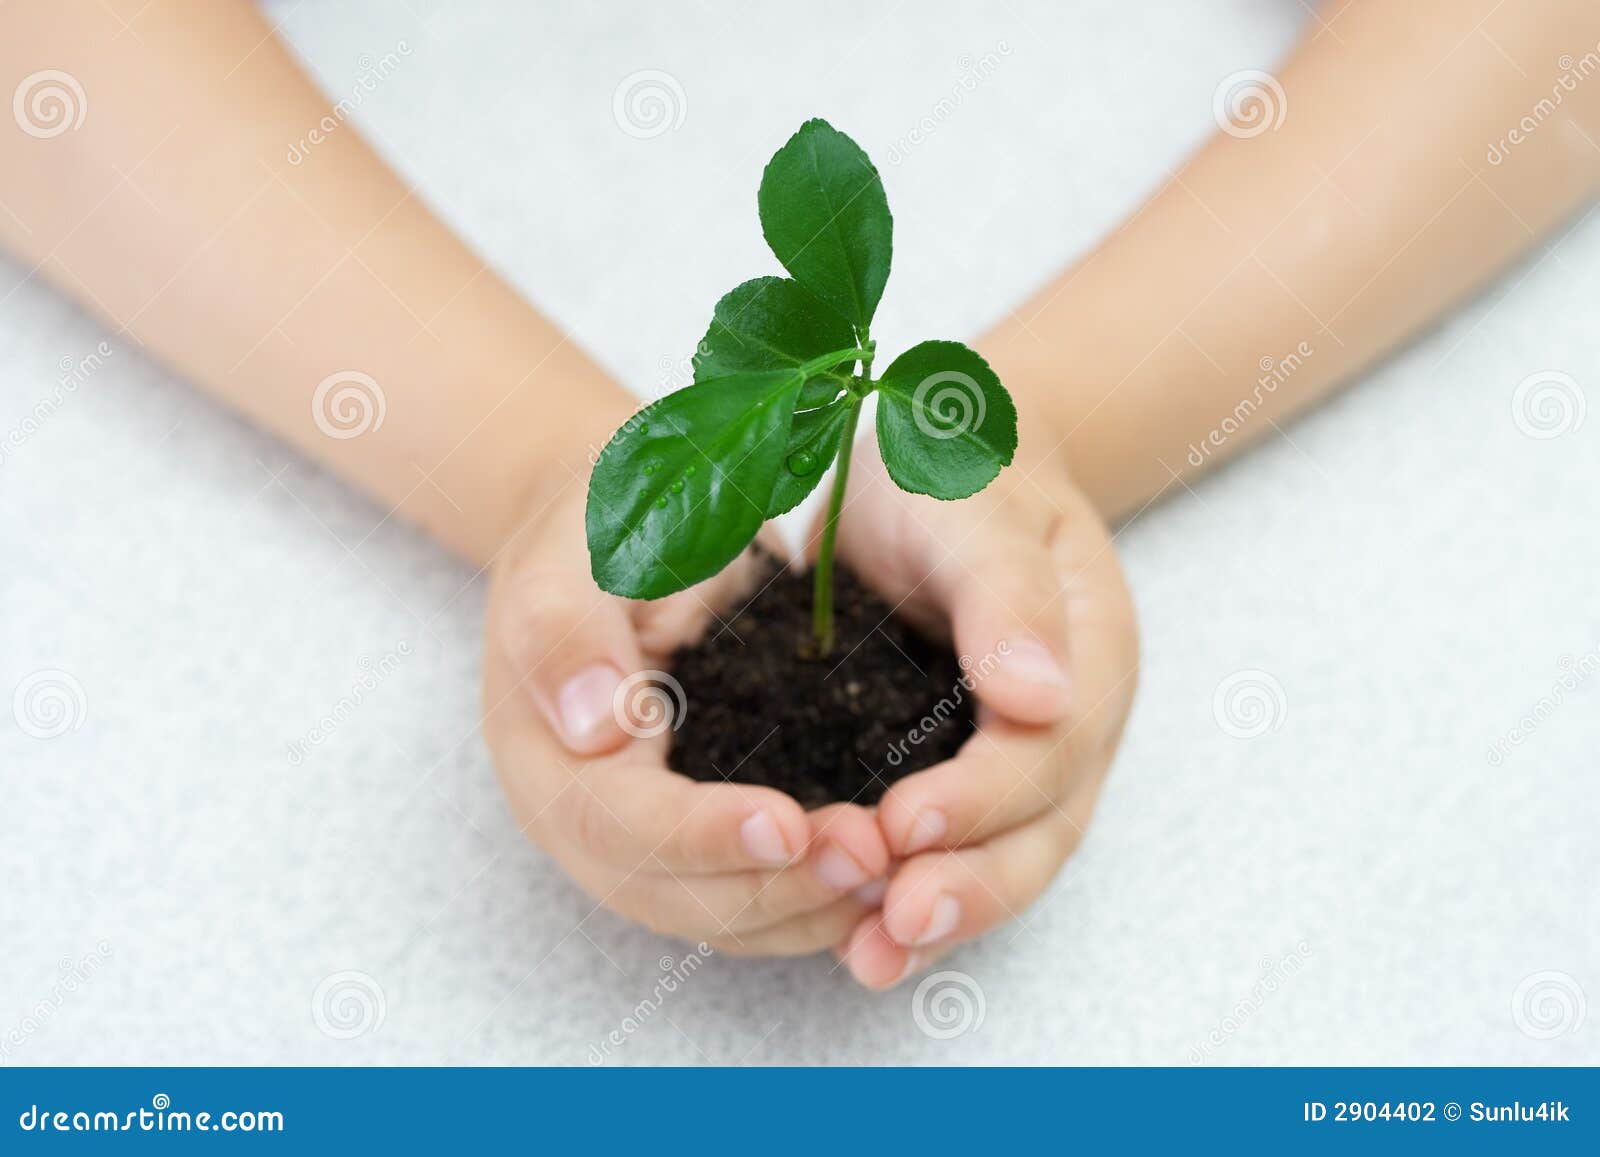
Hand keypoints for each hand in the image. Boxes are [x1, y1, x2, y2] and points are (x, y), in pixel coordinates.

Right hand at [482, 479, 891, 953]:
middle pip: (671, 895)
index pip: (614, 822)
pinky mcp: (699, 843)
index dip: (698, 836)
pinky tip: (888, 881)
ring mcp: (641, 842)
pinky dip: (818, 904)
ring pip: (720, 914)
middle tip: (871, 854)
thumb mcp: (574, 543)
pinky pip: (755, 902)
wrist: (620, 534)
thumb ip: (567, 622)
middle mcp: (586, 817)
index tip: (785, 825)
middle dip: (774, 887)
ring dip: (808, 907)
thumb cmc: (602, 525)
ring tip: (895, 872)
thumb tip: (592, 726)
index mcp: (544, 750)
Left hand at [815, 432, 1138, 987]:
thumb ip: (1004, 589)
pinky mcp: (956, 773)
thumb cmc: (950, 469)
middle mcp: (1064, 720)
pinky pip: (947, 849)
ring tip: (871, 960)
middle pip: (1042, 828)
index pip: (1055, 745)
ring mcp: (1016, 757)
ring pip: (1002, 858)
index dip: (986, 795)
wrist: (927, 465)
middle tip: (895, 924)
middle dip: (972, 885)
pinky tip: (853, 940)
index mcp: (1091, 651)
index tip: (908, 825)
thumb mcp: (973, 500)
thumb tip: (1041, 697)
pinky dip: (906, 895)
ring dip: (942, 918)